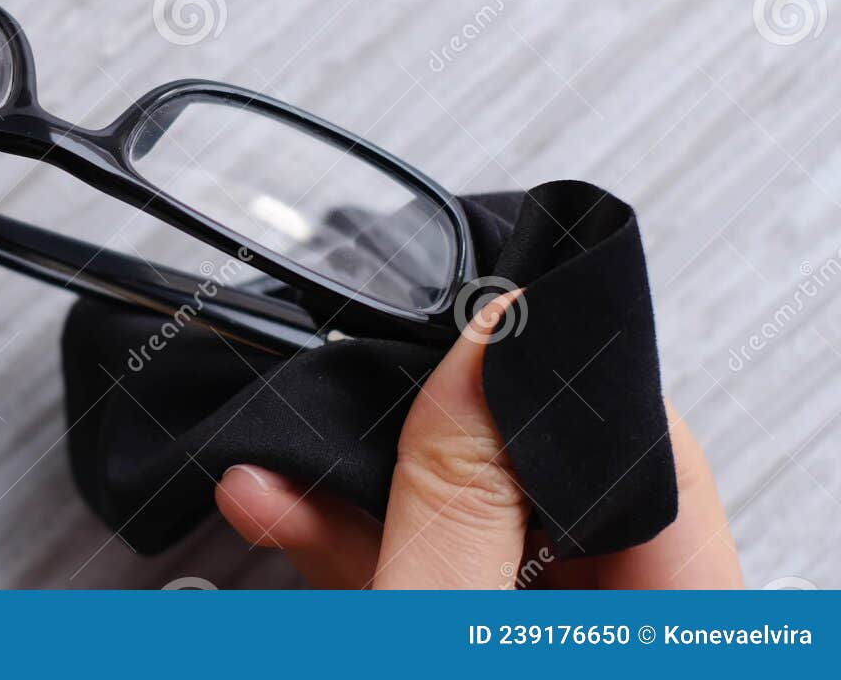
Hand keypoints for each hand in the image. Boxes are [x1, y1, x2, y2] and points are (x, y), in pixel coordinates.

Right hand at [215, 294, 743, 587]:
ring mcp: (540, 627)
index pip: (641, 449)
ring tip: (273, 461)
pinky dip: (348, 541)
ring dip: (357, 488)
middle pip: (542, 477)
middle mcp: (621, 621)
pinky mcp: (476, 633)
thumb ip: (462, 504)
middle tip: (357, 380)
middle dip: (419, 428)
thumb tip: (490, 343)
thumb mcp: (439, 631)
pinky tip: (275, 504)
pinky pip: (422, 571)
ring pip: (464, 525)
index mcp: (669, 624)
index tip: (463, 309)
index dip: (544, 369)